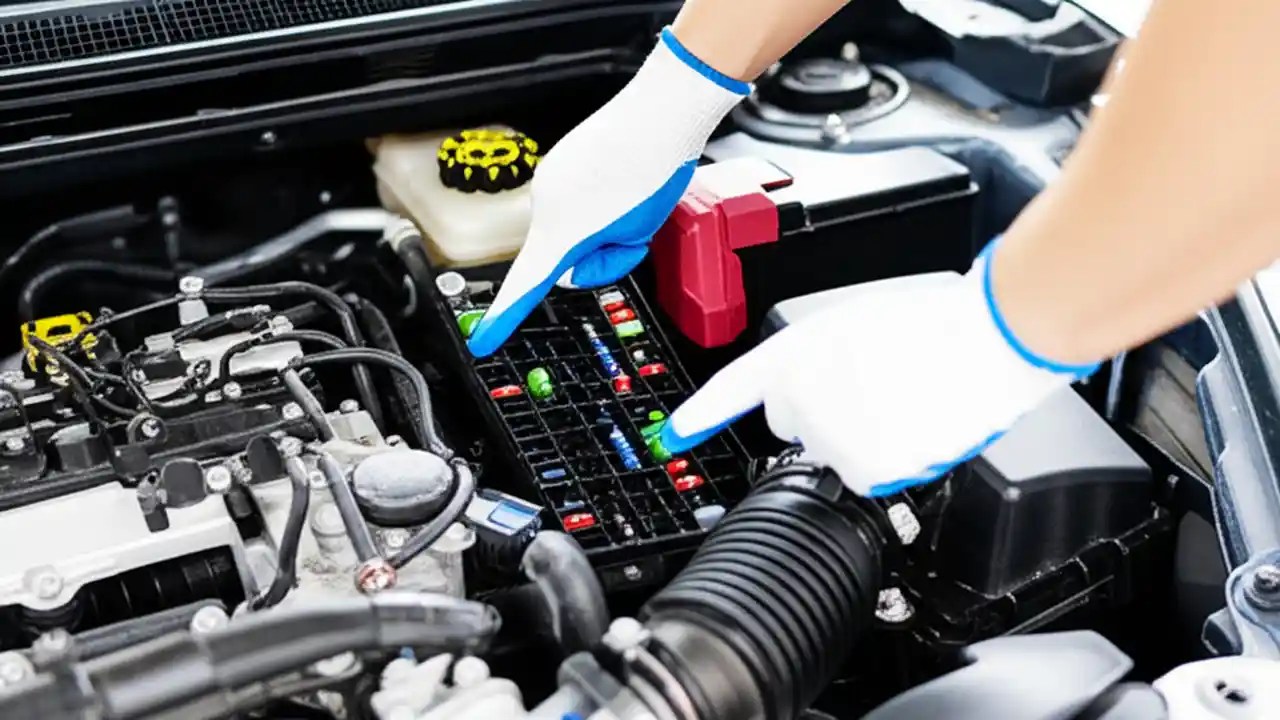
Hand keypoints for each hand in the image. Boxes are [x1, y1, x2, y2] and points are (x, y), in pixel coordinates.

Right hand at [466, 27, 748, 356]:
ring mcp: (548, 178)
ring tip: (631, 193)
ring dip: (598, 220)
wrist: (661, 111)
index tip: (484, 341)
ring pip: (569, 222)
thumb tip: (584, 252)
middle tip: (634, 229)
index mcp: (560, 231)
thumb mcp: (635, 234)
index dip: (505, 317)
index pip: (526, 284)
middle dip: (596, 249)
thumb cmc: (653, 171)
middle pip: (562, 252)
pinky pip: (573, 196)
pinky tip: (621, 178)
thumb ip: (604, 255)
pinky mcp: (558, 160)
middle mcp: (543, 203)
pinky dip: (595, 195)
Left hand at [659, 246, 1099, 496]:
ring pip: (835, 451)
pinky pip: (866, 475)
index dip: (701, 412)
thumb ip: (821, 361)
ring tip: (905, 402)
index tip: (673, 432)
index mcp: (798, 348)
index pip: (735, 385)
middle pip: (796, 423)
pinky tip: (913, 427)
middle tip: (878, 389)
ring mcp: (827, 430)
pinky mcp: (860, 464)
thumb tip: (820, 392)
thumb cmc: (938, 323)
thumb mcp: (857, 325)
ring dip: (863, 437)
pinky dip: (888, 461)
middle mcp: (800, 390)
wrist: (987, 338)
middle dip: (826, 414)